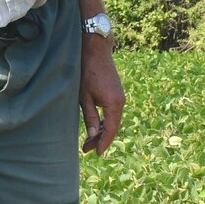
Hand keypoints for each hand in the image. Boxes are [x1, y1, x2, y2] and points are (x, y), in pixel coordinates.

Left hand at [79, 38, 124, 155]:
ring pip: (113, 120)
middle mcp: (121, 101)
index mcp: (114, 104)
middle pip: (113, 126)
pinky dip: (105, 121)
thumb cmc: (87, 71)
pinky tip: (95, 126)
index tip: (96, 154)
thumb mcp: (84, 97)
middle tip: (87, 149)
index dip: (104, 143)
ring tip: (88, 141)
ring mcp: (120, 96)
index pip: (111, 129)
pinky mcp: (116, 92)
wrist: (96, 49)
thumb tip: (93, 136)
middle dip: (101, 139)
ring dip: (102, 130)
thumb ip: (90, 117)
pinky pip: (112, 112)